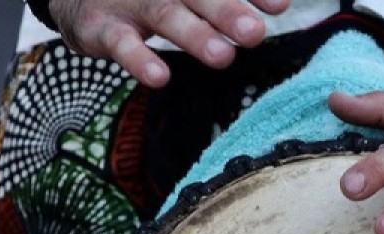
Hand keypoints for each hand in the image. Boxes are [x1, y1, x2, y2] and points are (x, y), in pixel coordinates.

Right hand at [48, 0, 289, 86]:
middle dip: (227, 12)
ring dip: (193, 35)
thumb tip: (282, 4)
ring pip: (164, 15)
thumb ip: (228, 0)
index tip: (279, 7)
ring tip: (222, 56)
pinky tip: (160, 77)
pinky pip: (121, 44)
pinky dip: (139, 60)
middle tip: (255, 32)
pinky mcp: (102, 26)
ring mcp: (131, 2)